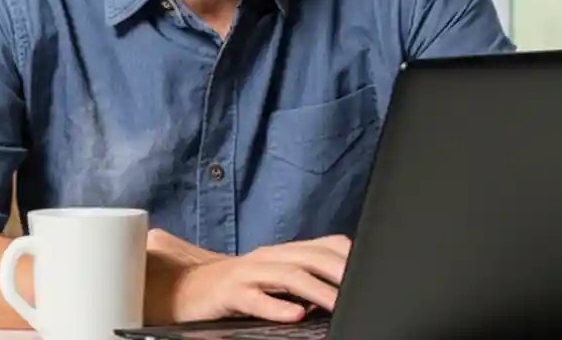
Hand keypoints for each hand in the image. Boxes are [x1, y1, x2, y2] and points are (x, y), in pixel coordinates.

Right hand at [144, 232, 350, 325]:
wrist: (187, 290)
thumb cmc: (238, 286)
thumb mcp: (275, 276)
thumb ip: (305, 274)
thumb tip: (345, 282)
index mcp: (284, 252)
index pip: (325, 246)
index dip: (350, 257)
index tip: (375, 271)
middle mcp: (269, 257)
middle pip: (311, 257)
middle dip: (340, 271)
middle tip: (364, 289)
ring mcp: (248, 273)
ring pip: (288, 276)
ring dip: (317, 289)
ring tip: (338, 304)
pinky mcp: (229, 293)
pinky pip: (255, 298)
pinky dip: (276, 306)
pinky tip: (295, 315)